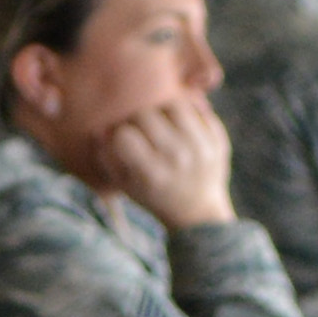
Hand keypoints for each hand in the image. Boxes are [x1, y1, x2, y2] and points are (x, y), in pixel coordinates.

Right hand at [94, 94, 235, 228]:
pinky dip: (185, 112)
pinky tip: (179, 124)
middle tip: (139, 129)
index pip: (124, 136)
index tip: (122, 140)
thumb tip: (100, 130)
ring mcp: (201, 148)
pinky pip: (198, 109)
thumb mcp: (124, 185)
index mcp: (151, 174)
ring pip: (173, 106)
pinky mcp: (218, 140)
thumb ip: (107, 158)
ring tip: (159, 122)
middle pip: (146, 115)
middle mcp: (177, 159)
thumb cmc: (153, 195)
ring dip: (160, 111)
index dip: (118, 133)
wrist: (197, 210)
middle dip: (136, 119)